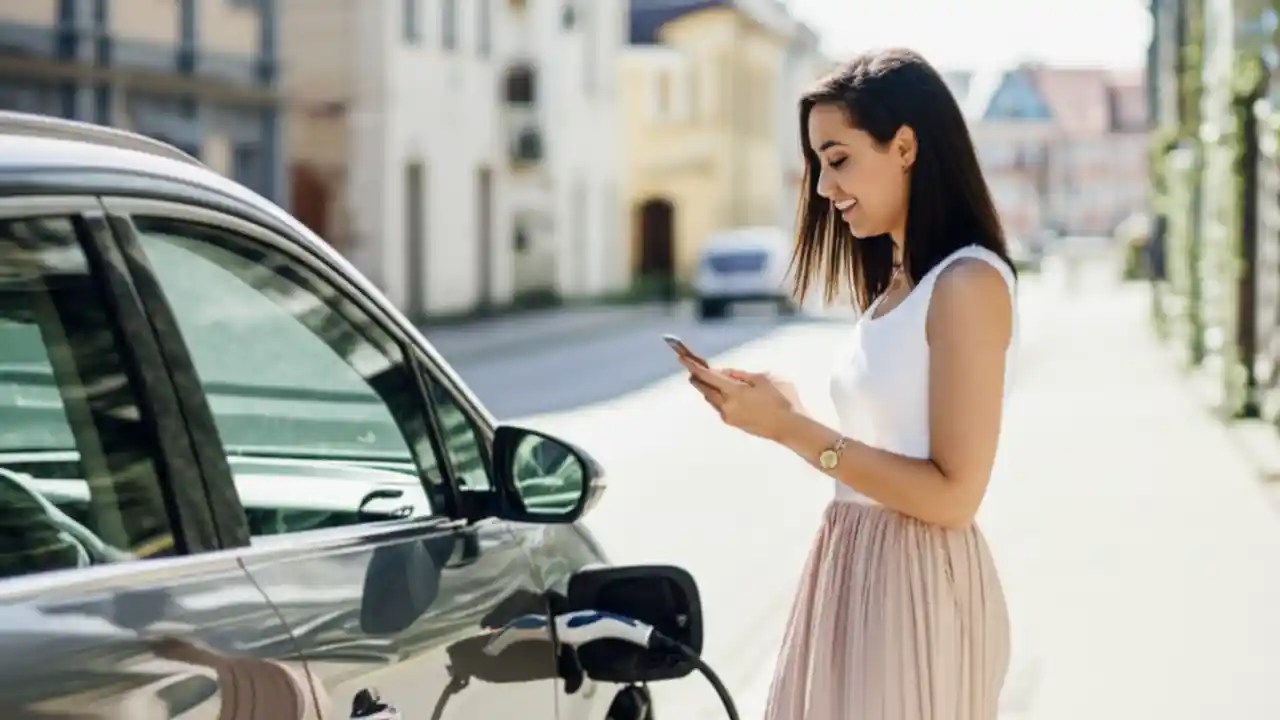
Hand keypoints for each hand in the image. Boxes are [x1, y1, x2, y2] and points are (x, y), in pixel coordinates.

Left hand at [681, 358, 803, 440]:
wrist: (790, 427)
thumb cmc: (782, 399)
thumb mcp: (763, 379)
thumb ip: (741, 375)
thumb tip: (725, 374)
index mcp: (734, 392)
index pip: (708, 376)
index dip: (693, 365)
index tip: (681, 357)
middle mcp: (727, 406)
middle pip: (705, 388)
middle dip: (697, 377)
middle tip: (690, 366)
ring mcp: (729, 417)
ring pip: (711, 399)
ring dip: (707, 387)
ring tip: (704, 376)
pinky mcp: (734, 423)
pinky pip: (719, 406)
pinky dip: (717, 396)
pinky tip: (720, 391)